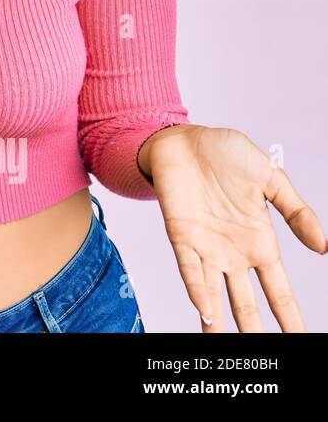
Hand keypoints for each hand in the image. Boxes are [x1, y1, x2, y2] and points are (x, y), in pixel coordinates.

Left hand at [142, 124, 327, 331]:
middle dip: (253, 328)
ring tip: (221, 343)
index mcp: (259, 243)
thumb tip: (324, 247)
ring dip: (217, 318)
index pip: (278, 289)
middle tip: (261, 355)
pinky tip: (204, 309)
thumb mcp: (271, 179)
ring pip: (213, 291)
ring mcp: (205, 246)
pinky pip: (188, 266)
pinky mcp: (180, 233)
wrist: (186, 138)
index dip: (289, 316)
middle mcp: (232, 252)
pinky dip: (196, 287)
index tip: (300, 339)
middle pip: (245, 301)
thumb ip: (296, 211)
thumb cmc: (227, 155)